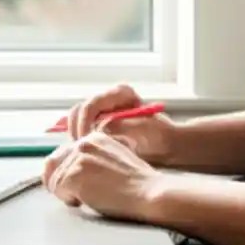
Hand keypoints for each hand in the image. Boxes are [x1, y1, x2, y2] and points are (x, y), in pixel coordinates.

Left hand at [42, 131, 161, 220]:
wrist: (149, 192)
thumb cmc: (137, 183)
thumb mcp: (114, 159)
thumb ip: (93, 158)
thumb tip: (73, 170)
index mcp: (93, 138)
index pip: (63, 152)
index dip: (63, 171)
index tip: (70, 184)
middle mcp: (83, 143)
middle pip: (52, 163)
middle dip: (57, 181)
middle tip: (71, 194)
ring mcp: (78, 158)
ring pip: (54, 178)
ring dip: (65, 192)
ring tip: (84, 198)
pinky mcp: (74, 175)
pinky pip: (57, 189)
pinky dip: (67, 199)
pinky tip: (84, 201)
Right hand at [64, 84, 178, 164]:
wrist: (168, 145)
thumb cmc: (160, 135)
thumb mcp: (141, 129)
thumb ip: (118, 126)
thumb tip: (97, 130)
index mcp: (120, 93)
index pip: (91, 105)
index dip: (84, 124)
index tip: (85, 141)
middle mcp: (108, 98)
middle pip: (78, 110)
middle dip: (76, 130)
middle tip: (79, 149)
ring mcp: (102, 111)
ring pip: (76, 120)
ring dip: (75, 135)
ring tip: (81, 152)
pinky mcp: (99, 124)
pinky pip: (80, 128)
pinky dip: (79, 139)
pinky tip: (82, 151)